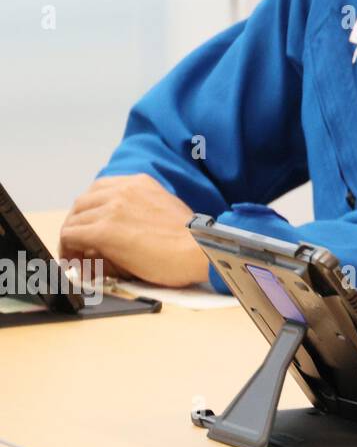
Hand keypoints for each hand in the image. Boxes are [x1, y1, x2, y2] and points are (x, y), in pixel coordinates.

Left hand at [59, 174, 206, 287]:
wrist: (200, 250)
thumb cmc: (189, 240)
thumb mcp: (164, 210)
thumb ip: (140, 210)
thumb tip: (119, 230)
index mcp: (139, 183)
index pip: (99, 190)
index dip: (90, 211)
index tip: (91, 229)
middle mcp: (123, 189)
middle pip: (81, 203)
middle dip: (77, 225)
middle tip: (80, 247)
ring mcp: (112, 208)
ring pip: (73, 220)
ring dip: (72, 240)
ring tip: (78, 259)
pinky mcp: (104, 230)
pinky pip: (70, 236)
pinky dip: (68, 250)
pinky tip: (77, 264)